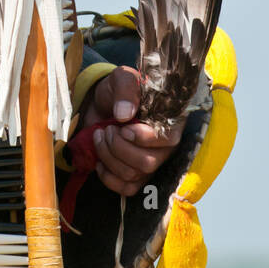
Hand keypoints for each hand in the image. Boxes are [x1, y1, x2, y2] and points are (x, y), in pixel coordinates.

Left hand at [80, 65, 183, 196]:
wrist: (102, 104)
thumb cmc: (118, 91)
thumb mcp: (121, 78)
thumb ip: (125, 90)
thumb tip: (124, 115)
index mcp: (169, 121)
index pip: (168, 139)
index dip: (144, 138)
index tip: (123, 128)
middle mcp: (164, 147)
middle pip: (148, 163)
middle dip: (119, 147)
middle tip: (106, 129)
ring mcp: (151, 163)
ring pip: (133, 175)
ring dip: (109, 157)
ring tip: (99, 136)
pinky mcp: (136, 176)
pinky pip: (126, 189)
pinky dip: (108, 178)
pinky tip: (99, 161)